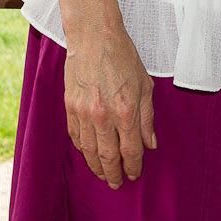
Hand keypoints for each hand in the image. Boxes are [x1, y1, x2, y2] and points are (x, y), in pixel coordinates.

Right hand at [64, 26, 156, 186]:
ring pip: (89, 151)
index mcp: (126, 111)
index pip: (131, 150)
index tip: (135, 174)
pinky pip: (76, 137)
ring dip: (96, 167)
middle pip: (108, 157)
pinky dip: (83, 149)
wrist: (94, 37)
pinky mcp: (70, 108)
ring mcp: (84, 113)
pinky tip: (89, 154)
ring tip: (104, 175)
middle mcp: (104, 116)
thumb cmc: (123, 57)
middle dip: (114, 173)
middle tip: (118, 183)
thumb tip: (150, 144)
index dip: (133, 166)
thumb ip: (147, 118)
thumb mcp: (145, 86)